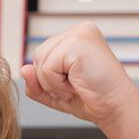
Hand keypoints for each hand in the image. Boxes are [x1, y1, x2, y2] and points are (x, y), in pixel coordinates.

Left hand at [19, 22, 138, 128]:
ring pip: (40, 62)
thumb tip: (23, 69)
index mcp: (75, 37)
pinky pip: (47, 68)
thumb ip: (35, 83)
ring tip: (77, 83)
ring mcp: (78, 34)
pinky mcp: (77, 44)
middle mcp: (78, 30)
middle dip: (50, 80)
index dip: (49, 78)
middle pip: (37, 57)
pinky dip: (58, 84)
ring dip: (54, 83)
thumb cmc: (91, 99)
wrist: (115, 108)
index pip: (41, 55)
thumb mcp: (55, 92)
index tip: (74, 83)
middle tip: (76, 85)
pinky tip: (78, 83)